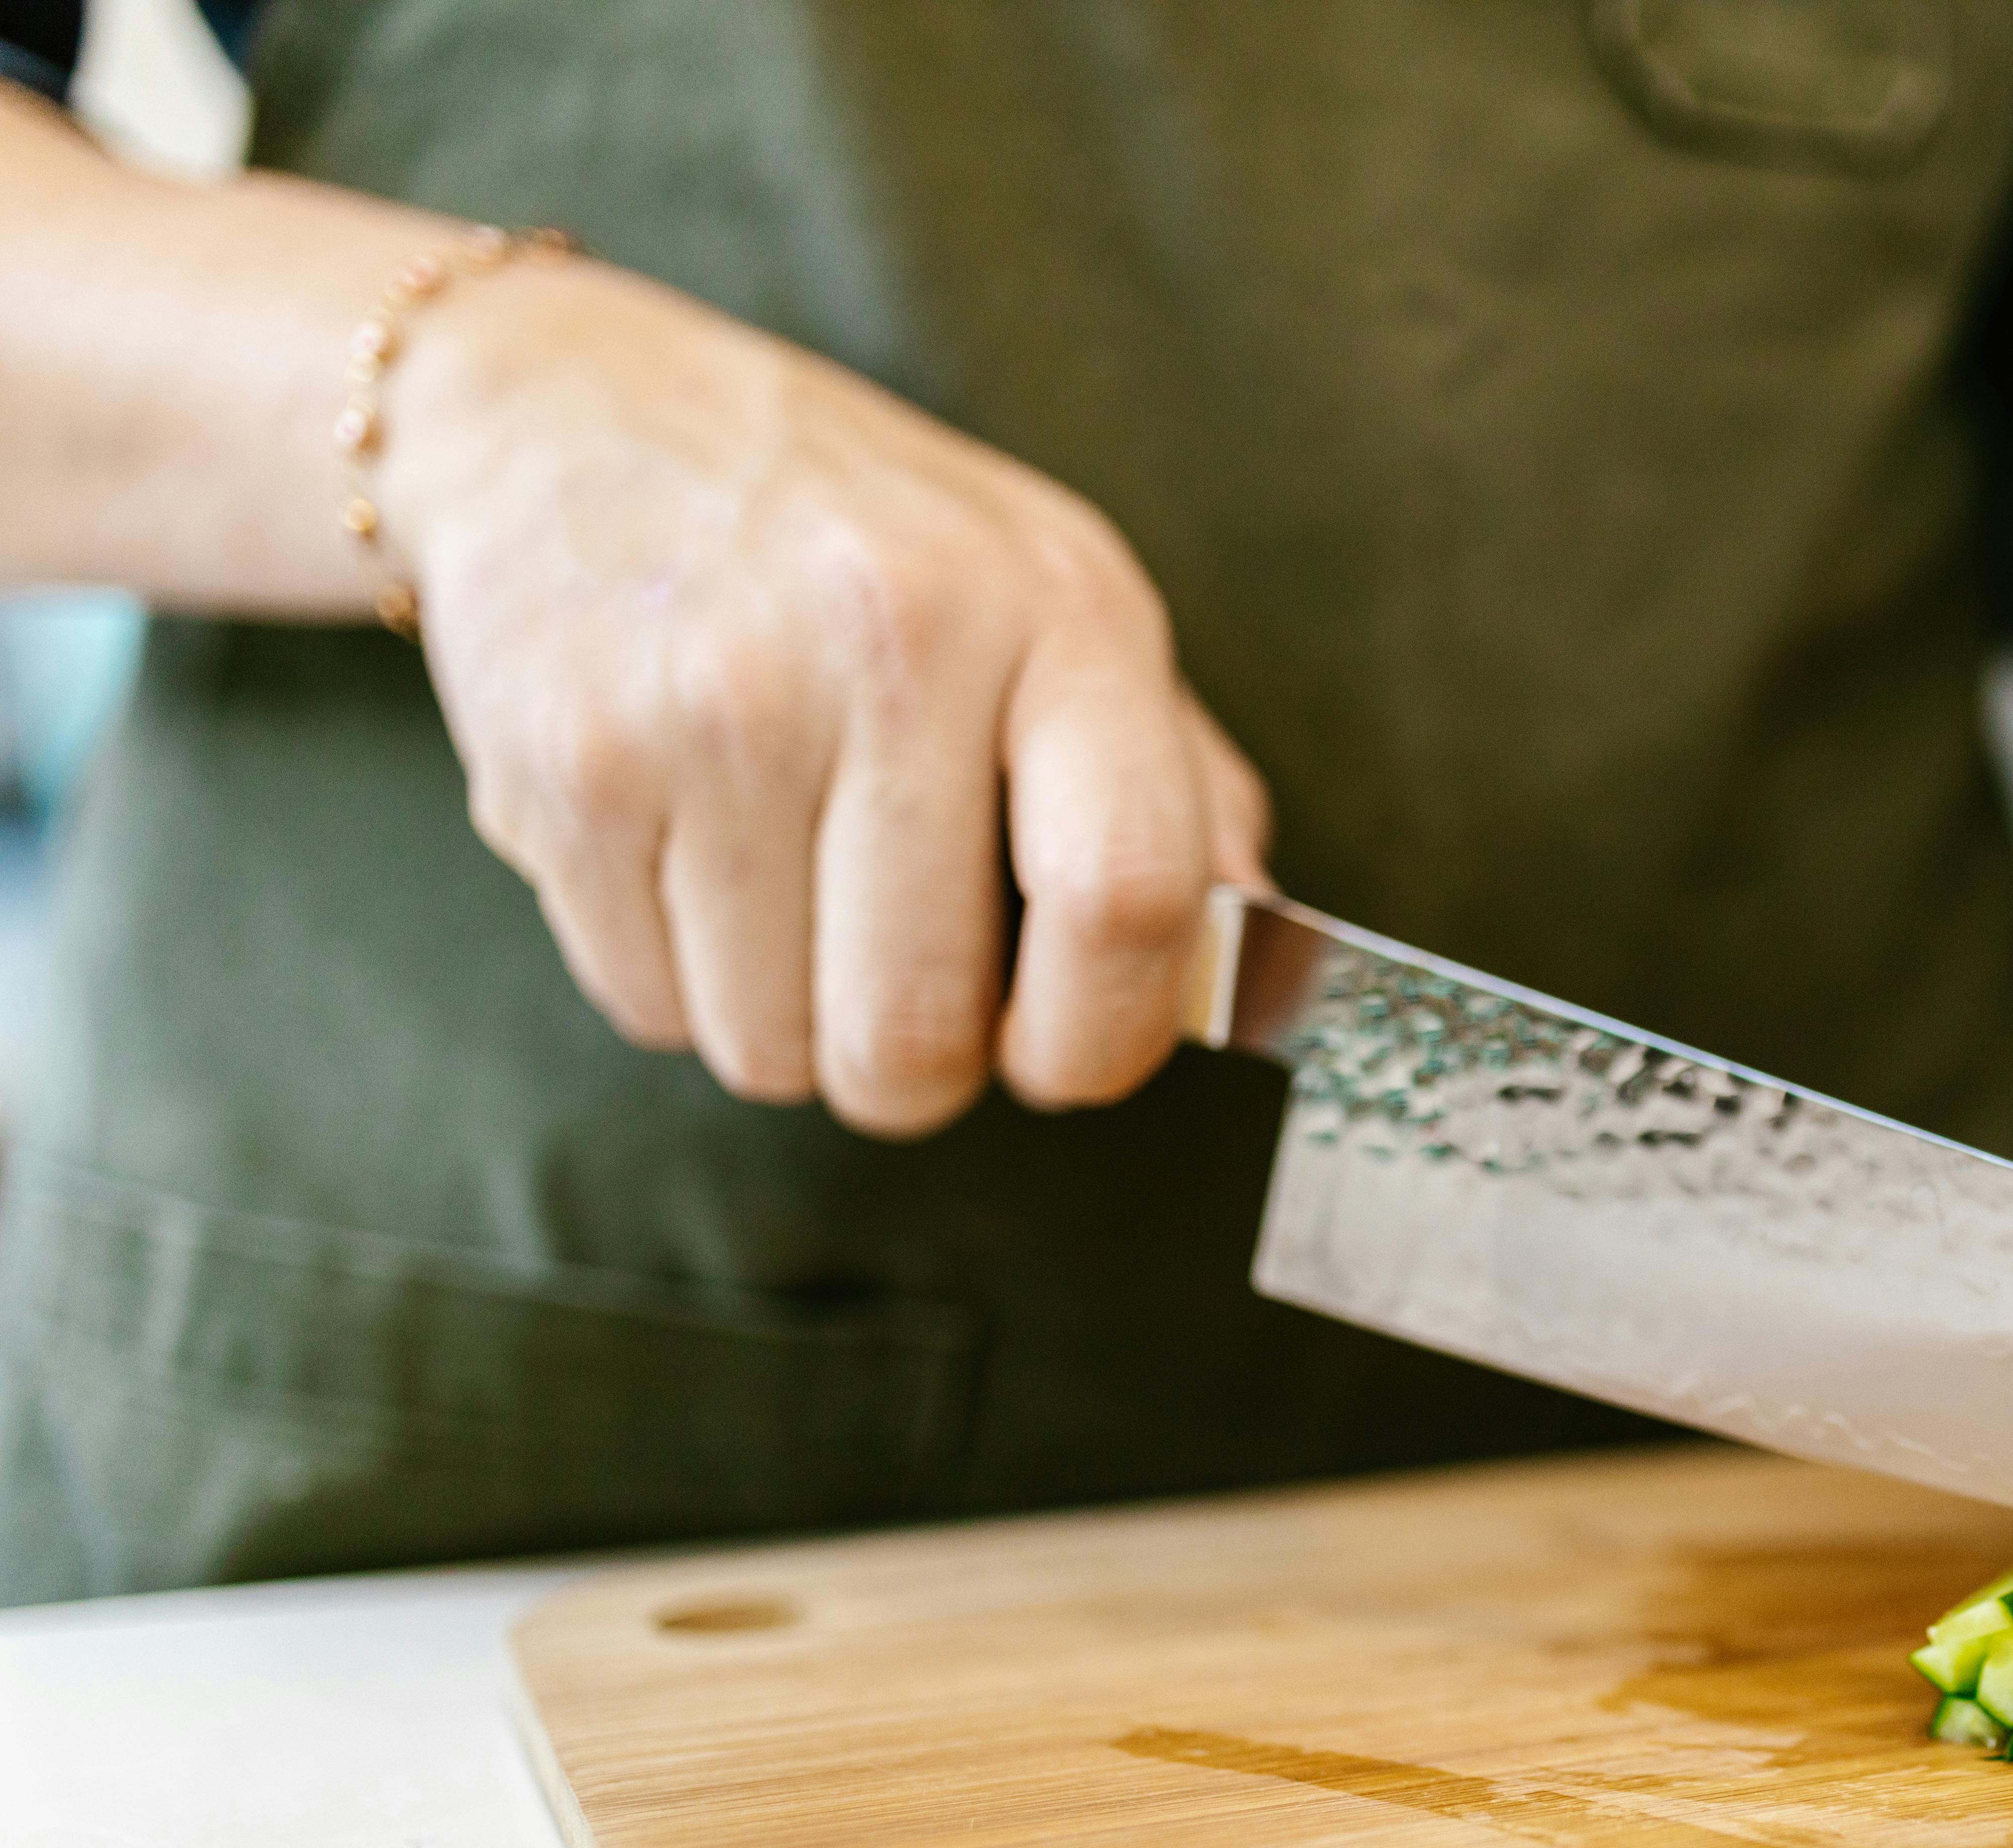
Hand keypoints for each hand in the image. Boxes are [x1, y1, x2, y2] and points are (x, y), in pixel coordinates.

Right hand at [383, 256, 1268, 1136]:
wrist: (565, 411)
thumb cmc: (854, 532)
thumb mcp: (1051, 591)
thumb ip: (1172, 780)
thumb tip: (1240, 948)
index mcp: (1049, 609)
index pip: (1123, 898)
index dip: (1105, 1036)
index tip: (1069, 1048)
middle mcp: (883, 647)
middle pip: (918, 1036)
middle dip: (922, 1065)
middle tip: (909, 984)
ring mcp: (709, 711)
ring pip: (773, 1052)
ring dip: (791, 1021)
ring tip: (786, 883)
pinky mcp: (567, 772)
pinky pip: (653, 1009)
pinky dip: (680, 979)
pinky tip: (689, 849)